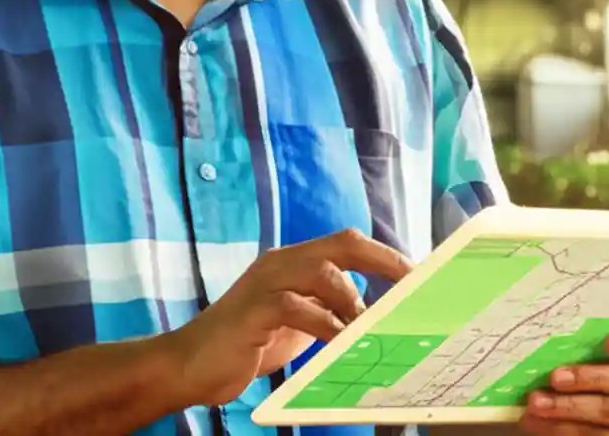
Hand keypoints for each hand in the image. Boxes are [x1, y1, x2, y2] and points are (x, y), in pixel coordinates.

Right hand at [163, 228, 412, 406]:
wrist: (189, 364)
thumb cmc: (245, 345)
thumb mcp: (296, 323)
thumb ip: (327, 310)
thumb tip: (372, 312)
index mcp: (292, 262)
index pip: (347, 244)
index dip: (385, 255)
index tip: (419, 276)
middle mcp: (280, 263)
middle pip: (342, 244)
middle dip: (384, 262)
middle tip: (413, 286)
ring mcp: (264, 283)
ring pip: (323, 270)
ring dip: (355, 300)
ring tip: (370, 326)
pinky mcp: (253, 310)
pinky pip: (297, 307)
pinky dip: (325, 323)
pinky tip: (340, 340)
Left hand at [519, 318, 608, 434]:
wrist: (569, 394)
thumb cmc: (580, 354)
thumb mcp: (586, 340)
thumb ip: (584, 332)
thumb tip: (549, 321)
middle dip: (592, 378)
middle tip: (555, 377)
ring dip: (571, 407)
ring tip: (537, 403)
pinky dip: (565, 428)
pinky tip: (539, 421)